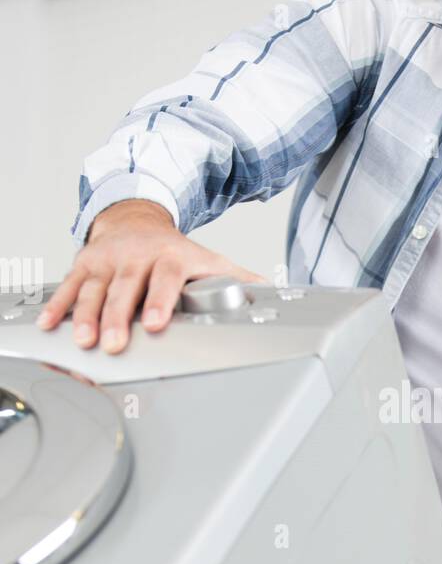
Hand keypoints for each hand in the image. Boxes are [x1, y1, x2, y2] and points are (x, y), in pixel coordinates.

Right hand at [37, 200, 266, 354]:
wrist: (137, 220)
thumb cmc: (173, 251)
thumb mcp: (207, 259)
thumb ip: (237, 278)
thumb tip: (269, 291)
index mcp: (170, 257)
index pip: (165, 277)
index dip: (159, 300)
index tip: (154, 323)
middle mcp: (136, 256)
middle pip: (124, 287)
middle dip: (116, 316)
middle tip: (113, 343)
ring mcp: (108, 260)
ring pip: (93, 288)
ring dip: (85, 316)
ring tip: (82, 340)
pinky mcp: (84, 263)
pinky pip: (68, 285)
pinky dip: (58, 306)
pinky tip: (51, 324)